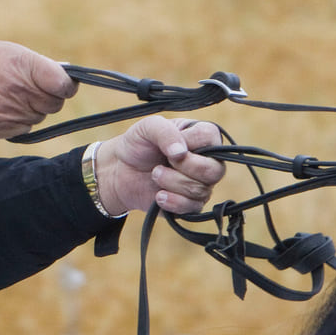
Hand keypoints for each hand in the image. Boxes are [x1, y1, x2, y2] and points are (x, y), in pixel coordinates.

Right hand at [0, 41, 76, 138]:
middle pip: (54, 103)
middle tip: (26, 86)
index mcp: (23, 65)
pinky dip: (17, 120)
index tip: (62, 84)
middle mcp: (19, 90)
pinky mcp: (1, 130)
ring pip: (39, 116)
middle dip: (47, 96)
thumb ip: (37, 65)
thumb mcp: (6, 51)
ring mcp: (10, 113)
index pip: (63, 84)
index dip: (66, 85)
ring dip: (30, 108)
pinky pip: (23, 127)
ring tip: (5, 94)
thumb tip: (67, 74)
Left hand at [93, 118, 225, 215]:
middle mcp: (208, 160)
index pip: (211, 137)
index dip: (189, 143)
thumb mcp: (148, 127)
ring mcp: (202, 184)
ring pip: (201, 190)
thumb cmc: (138, 144)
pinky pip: (192, 207)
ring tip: (154, 174)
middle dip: (183, 168)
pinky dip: (172, 201)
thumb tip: (181, 153)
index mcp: (202, 136)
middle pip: (215, 170)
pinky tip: (158, 195)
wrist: (121, 170)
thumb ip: (165, 132)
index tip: (170, 146)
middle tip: (161, 163)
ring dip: (171, 182)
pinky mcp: (191, 204)